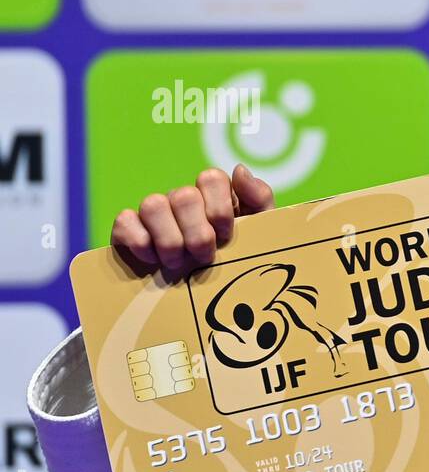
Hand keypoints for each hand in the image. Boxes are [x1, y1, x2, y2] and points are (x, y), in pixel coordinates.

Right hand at [110, 164, 274, 276]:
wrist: (210, 301)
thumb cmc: (239, 260)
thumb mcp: (259, 232)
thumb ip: (258, 198)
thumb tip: (238, 170)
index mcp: (214, 196)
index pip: (211, 178)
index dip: (219, 210)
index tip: (226, 236)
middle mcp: (183, 200)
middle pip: (183, 195)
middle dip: (197, 234)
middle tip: (204, 258)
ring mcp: (155, 213)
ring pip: (152, 204)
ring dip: (169, 240)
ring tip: (179, 263)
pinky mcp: (128, 230)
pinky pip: (125, 221)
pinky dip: (140, 244)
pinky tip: (154, 261)